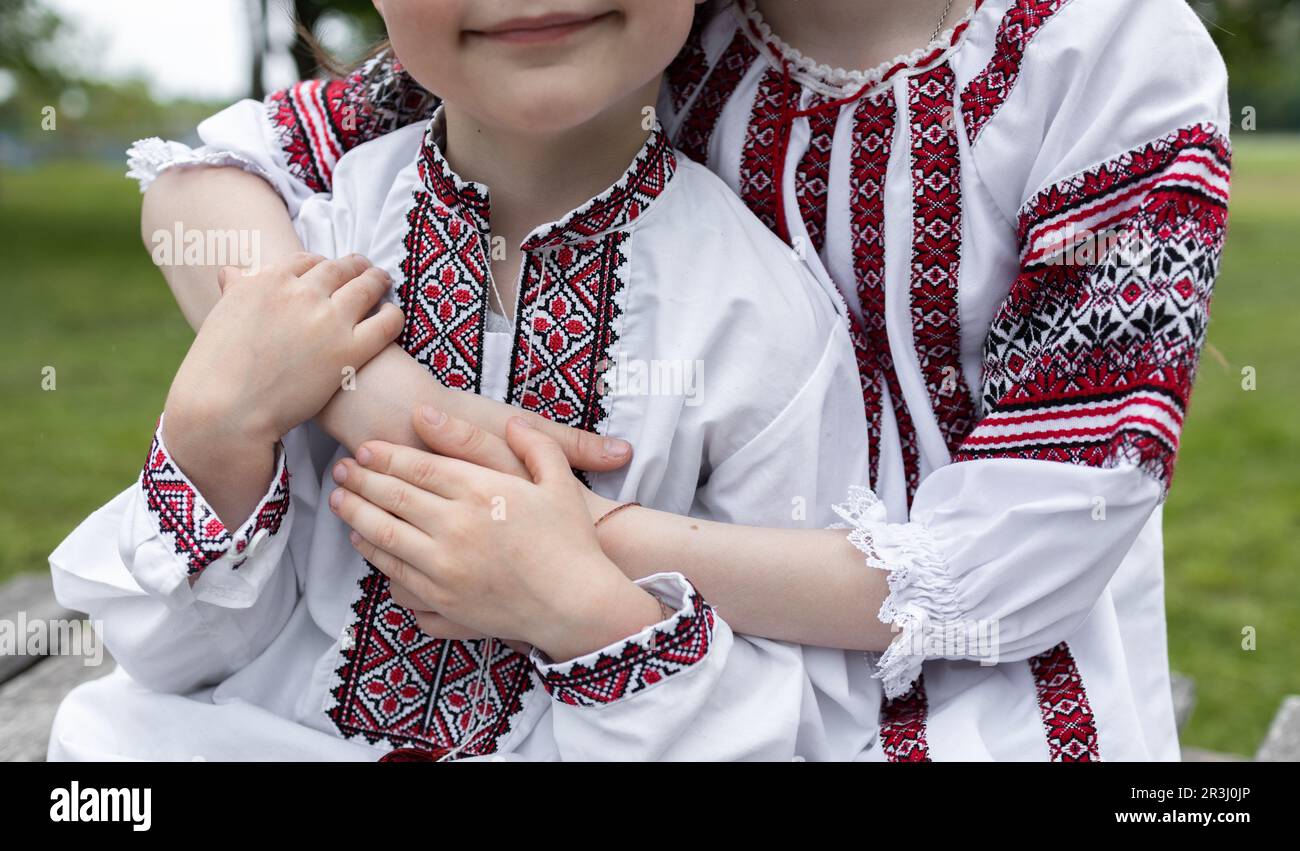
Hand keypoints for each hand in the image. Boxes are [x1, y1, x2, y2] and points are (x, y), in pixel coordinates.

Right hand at [166, 252, 401, 447]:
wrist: (226, 410)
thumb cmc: (217, 369)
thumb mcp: (221, 315)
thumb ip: (235, 290)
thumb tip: (232, 272)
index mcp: (268, 280)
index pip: (306, 261)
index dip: (322, 264)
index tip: (329, 270)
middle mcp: (300, 293)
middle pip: (339, 269)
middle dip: (355, 266)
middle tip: (366, 268)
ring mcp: (327, 320)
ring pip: (365, 288)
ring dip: (378, 281)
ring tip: (384, 282)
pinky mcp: (347, 350)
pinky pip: (384, 324)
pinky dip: (393, 315)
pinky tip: (394, 316)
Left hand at [328, 416, 663, 661]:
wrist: (576, 606)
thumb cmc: (571, 542)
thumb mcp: (559, 481)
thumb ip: (535, 443)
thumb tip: (511, 420)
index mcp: (481, 491)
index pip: (417, 467)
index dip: (384, 455)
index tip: (364, 448)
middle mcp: (456, 526)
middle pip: (391, 497)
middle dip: (359, 480)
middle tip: (340, 469)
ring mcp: (444, 566)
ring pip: (382, 535)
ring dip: (355, 514)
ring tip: (339, 500)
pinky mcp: (442, 600)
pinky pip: (393, 572)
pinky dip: (372, 553)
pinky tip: (363, 542)